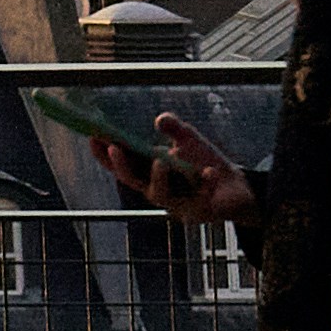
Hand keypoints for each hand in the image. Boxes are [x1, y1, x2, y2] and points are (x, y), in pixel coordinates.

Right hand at [117, 113, 258, 229]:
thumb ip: (174, 127)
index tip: (92, 136)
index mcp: (149, 173)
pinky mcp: (199, 210)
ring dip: (158, 178)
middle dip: (121, 165)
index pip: (121, 165)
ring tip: (160, 162)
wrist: (237, 188)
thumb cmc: (205, 163)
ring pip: (160, 194)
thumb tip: (158, 120)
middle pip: (132, 181)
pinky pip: (199, 198)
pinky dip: (205, 183)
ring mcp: (177, 203)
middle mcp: (158, 190)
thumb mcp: (189, 139)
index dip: (104, 154)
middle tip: (114, 148)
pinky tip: (210, 172)